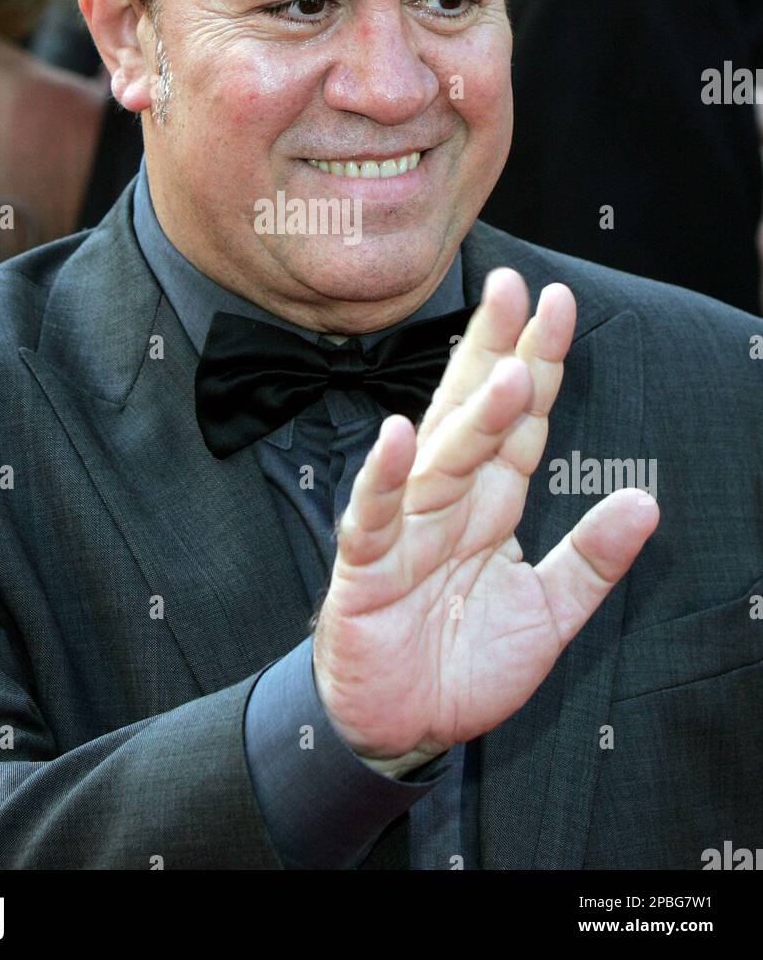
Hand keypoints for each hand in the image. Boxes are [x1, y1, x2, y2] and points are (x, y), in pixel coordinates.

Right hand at [312, 267, 658, 775]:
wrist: (400, 727)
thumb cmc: (464, 662)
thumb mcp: (548, 613)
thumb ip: (592, 559)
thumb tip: (648, 502)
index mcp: (491, 505)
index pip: (521, 423)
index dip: (540, 364)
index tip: (559, 305)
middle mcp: (449, 503)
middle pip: (474, 414)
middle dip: (497, 352)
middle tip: (516, 287)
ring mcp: (404, 530)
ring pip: (440, 461)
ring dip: (468, 417)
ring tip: (504, 373)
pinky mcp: (366, 570)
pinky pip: (373, 518)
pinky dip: (382, 480)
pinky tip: (397, 439)